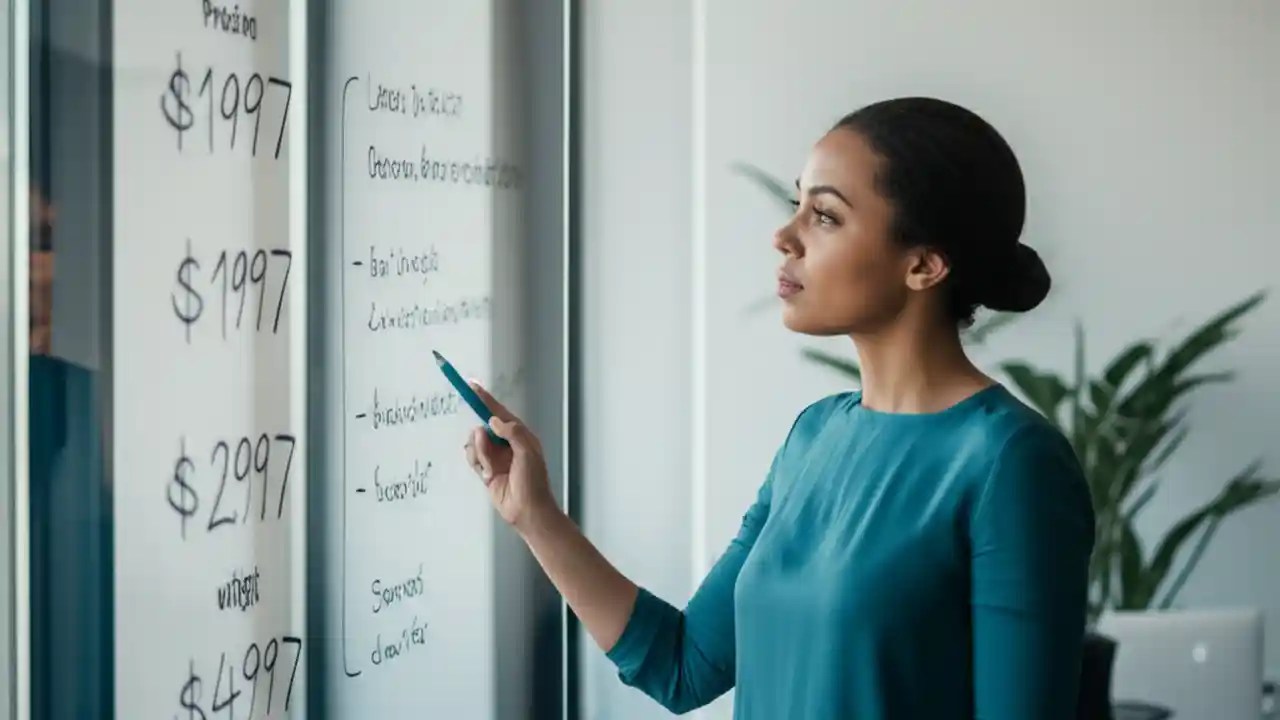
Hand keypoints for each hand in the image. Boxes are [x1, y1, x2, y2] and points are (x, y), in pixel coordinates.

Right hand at [463, 381, 556, 530]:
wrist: (527, 510)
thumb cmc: (533, 481)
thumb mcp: (528, 452)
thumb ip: (512, 432)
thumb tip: (493, 421)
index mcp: (519, 435)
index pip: (499, 412)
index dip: (485, 400)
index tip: (472, 386)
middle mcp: (506, 443)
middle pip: (484, 426)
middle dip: (481, 434)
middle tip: (485, 444)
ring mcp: (495, 456)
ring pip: (475, 442)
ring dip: (480, 452)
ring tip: (491, 467)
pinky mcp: (485, 470)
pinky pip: (472, 457)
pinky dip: (476, 462)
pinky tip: (487, 473)